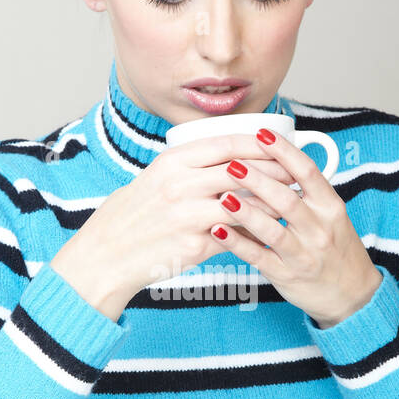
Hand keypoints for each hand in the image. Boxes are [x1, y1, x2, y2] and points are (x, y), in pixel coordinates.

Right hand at [50, 133, 295, 319]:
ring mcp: (188, 216)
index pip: (227, 144)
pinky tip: (268, 233)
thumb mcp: (156, 178)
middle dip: (273, 172)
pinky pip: (235, 237)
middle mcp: (180, 184)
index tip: (280, 145)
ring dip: (270, 204)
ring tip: (288, 204)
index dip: (259, 144)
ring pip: (243, 204)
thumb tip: (233, 160)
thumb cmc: (132, 216)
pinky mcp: (194, 245)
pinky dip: (254, 234)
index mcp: (172, 162)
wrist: (106, 255)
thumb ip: (191, 168)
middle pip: (240, 171)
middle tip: (293, 175)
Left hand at [209, 126, 382, 327]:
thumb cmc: (336, 248)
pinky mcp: (286, 275)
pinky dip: (237, 243)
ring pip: (271, 230)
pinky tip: (218, 230)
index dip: (284, 152)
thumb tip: (275, 156)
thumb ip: (307, 191)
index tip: (262, 134)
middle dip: (257, 179)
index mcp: (330, 207)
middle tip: (232, 163)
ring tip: (223, 195)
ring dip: (245, 212)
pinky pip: (258, 257)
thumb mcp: (331, 215)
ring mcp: (303, 254)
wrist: (352, 294)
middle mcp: (319, 229)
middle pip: (286, 199)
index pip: (307, 172)